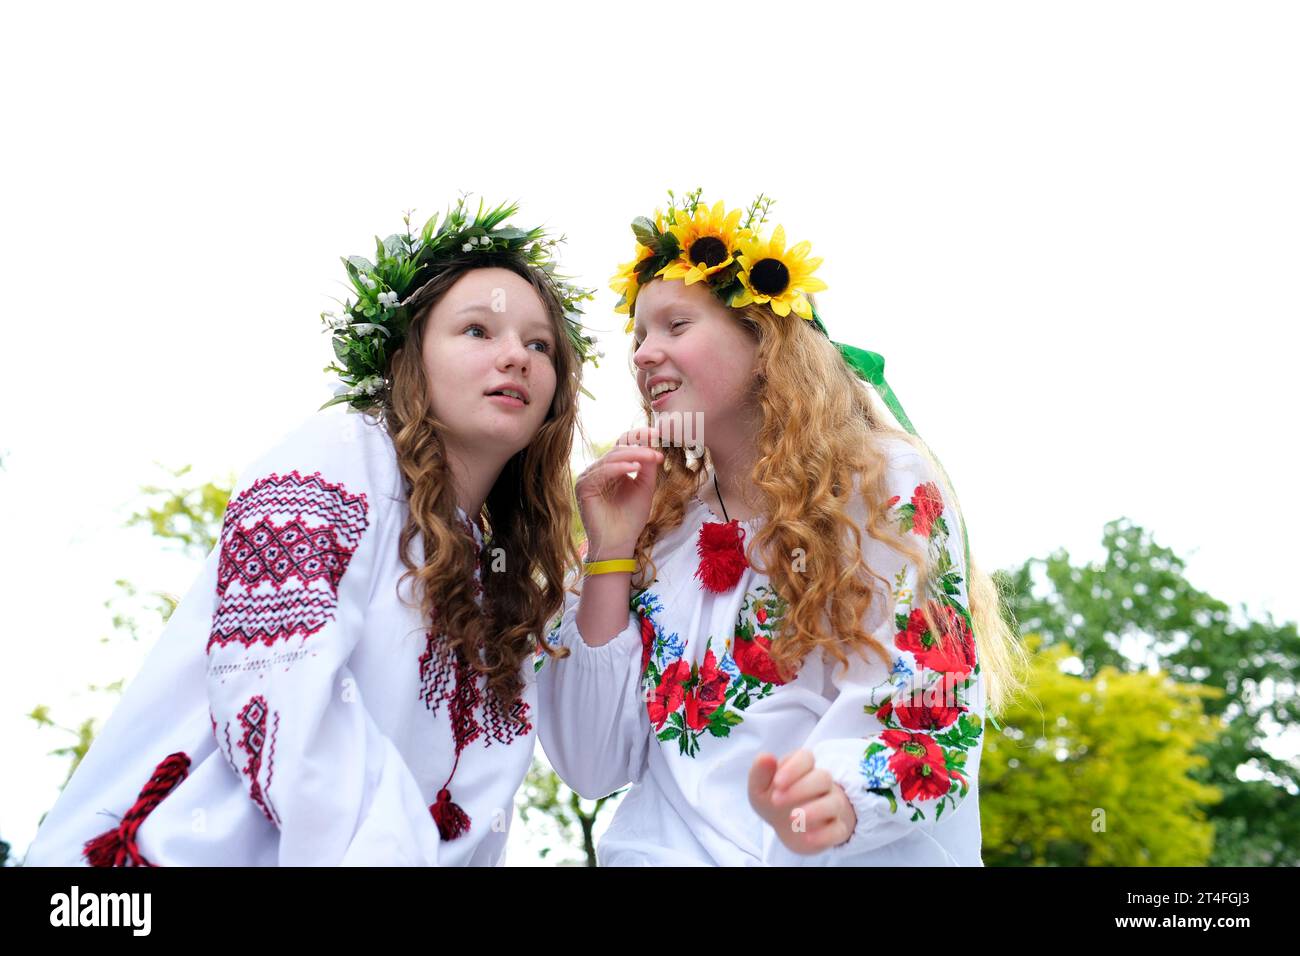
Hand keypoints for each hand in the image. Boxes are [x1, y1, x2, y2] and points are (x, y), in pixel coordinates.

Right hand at [576, 425, 663, 559]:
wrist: (619, 544)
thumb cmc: (631, 518)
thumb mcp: (645, 488)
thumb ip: (648, 467)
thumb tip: (652, 445)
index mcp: (612, 469)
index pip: (623, 446)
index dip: (638, 437)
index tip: (656, 433)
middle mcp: (599, 471)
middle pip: (618, 450)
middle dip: (640, 448)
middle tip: (657, 452)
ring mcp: (589, 477)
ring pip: (611, 458)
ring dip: (633, 455)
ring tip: (650, 458)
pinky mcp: (583, 487)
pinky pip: (602, 471)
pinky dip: (619, 468)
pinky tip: (634, 469)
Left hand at [748, 749, 856, 854]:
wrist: (788, 828)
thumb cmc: (775, 800)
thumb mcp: (760, 788)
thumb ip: (760, 772)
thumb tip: (766, 757)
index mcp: (803, 768)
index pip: (807, 757)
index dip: (794, 768)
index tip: (777, 783)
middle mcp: (822, 785)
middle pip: (823, 777)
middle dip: (801, 788)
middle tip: (775, 801)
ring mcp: (831, 807)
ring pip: (834, 802)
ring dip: (815, 810)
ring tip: (792, 818)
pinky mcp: (836, 829)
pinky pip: (838, 830)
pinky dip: (823, 834)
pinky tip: (806, 837)